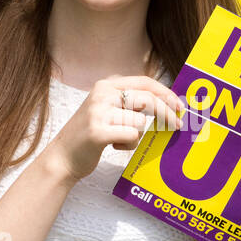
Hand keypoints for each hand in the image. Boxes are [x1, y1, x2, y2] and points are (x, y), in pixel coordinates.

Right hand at [46, 75, 185, 181]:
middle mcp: (102, 95)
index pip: (144, 82)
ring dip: (136, 137)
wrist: (61, 157)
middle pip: (147, 100)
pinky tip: (112, 146)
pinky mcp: (98, 132)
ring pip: (140, 122)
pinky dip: (128, 146)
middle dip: (167, 114)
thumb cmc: (89, 135)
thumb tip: (164, 102)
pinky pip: (132, 137)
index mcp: (105, 85)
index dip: (165, 93)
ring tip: (118, 141)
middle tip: (178, 125)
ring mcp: (98, 113)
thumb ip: (129, 102)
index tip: (179, 105)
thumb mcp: (106, 109)